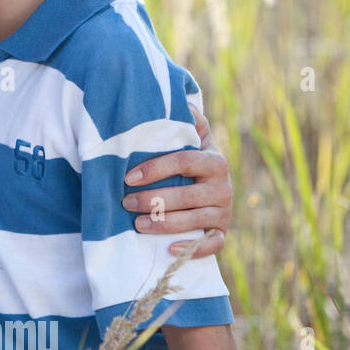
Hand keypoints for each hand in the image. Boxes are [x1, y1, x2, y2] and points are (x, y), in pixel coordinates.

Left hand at [121, 103, 230, 259]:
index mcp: (213, 161)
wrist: (208, 186)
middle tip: (125, 202)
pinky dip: (192, 248)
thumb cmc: (186, 160)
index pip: (185, 161)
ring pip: (195, 220)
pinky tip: (169, 249)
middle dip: (154, 199)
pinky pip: (212, 244)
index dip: (156, 169)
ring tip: (137, 224)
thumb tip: (180, 100)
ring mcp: (224, 212)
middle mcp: (223, 187)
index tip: (128, 177)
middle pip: (188, 195)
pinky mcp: (221, 233)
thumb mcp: (189, 138)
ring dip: (165, 223)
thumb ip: (183, 120)